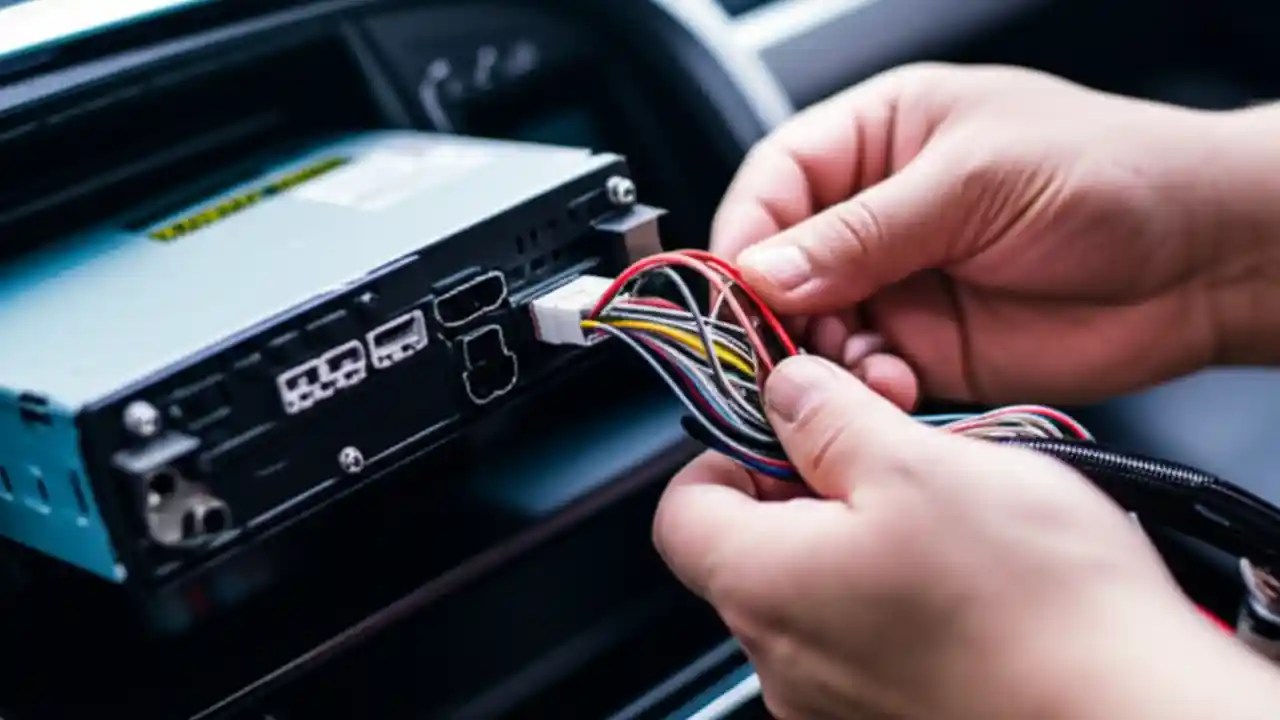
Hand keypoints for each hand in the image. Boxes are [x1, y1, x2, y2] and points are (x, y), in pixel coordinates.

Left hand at [653, 355, 1279, 718]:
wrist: (1136, 718)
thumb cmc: (1037, 609)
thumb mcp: (920, 463)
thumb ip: (828, 418)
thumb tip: (784, 390)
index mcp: (762, 585)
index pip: (682, 507)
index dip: (730, 450)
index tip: (790, 426)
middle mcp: (782, 657)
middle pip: (753, 547)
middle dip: (810, 488)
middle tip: (886, 457)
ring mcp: (833, 701)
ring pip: (817, 590)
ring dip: (861, 539)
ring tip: (941, 517)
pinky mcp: (889, 717)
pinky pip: (865, 639)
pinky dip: (896, 596)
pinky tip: (964, 580)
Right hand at [712, 63, 1279, 405]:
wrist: (1204, 263)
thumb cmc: (1111, 175)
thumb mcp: (973, 182)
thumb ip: (864, 232)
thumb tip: (765, 271)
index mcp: (879, 137)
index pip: (777, 179)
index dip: (747, 232)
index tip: (737, 284)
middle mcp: (877, 212)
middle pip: (782, 262)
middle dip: (774, 307)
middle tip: (781, 343)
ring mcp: (898, 283)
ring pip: (812, 327)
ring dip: (819, 356)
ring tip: (856, 366)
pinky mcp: (925, 346)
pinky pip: (862, 374)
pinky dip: (863, 388)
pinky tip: (893, 383)